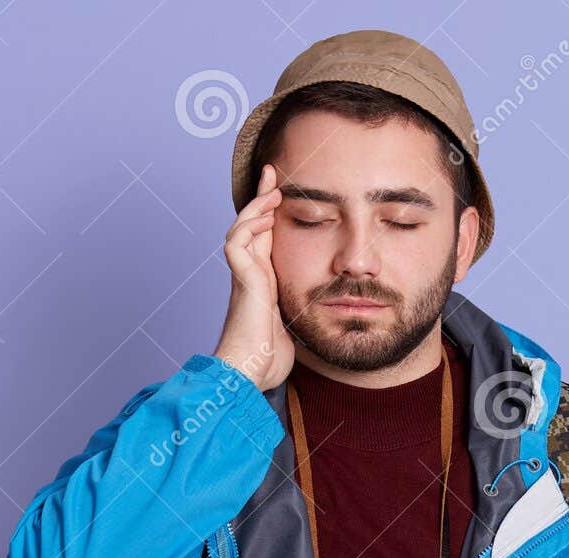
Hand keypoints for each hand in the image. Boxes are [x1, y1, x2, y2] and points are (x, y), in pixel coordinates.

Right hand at [214, 163, 293, 392]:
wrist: (250, 374)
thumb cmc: (269, 359)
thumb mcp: (296, 327)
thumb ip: (305, 312)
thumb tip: (333, 309)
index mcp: (264, 282)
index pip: (266, 238)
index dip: (271, 215)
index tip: (283, 191)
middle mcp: (251, 275)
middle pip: (252, 225)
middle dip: (261, 197)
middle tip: (272, 172)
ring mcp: (244, 277)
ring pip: (241, 229)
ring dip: (256, 207)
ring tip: (272, 190)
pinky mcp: (242, 283)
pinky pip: (236, 245)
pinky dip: (248, 228)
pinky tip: (264, 220)